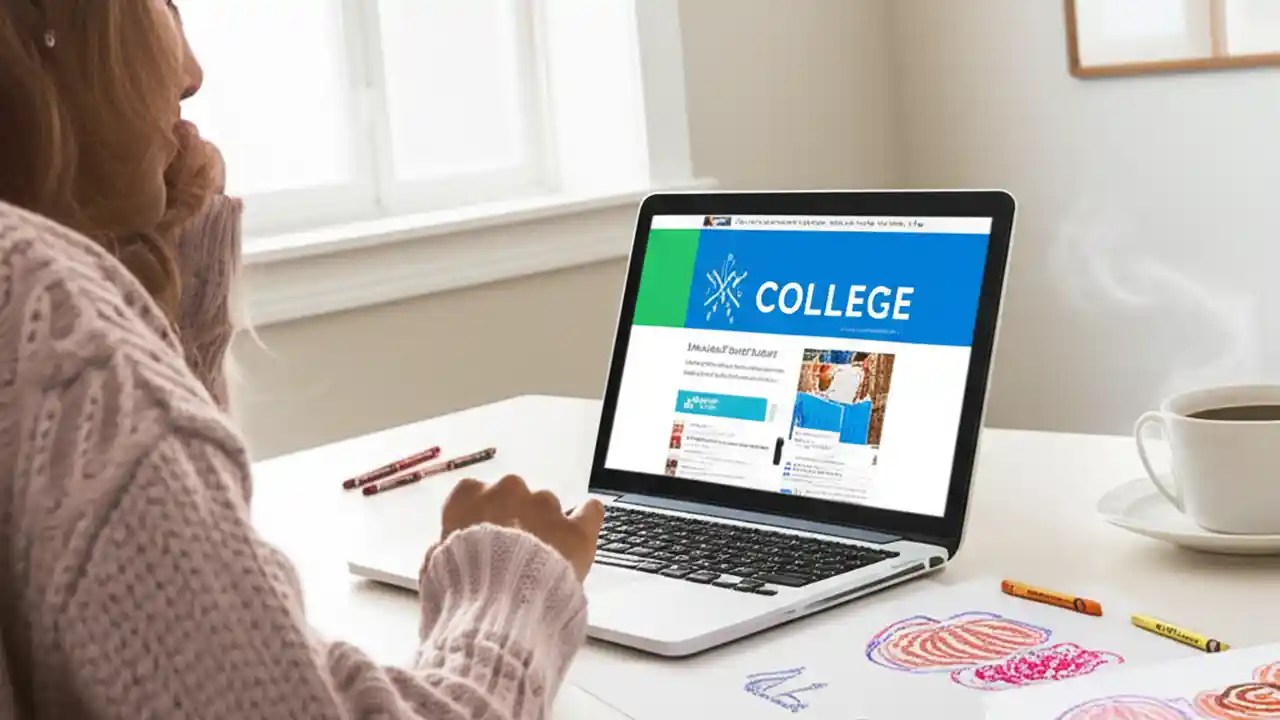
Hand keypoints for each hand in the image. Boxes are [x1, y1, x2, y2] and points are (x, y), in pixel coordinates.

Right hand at [441, 475, 604, 581]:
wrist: (500, 612)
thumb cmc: (460, 593)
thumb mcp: (434, 571)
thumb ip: (442, 551)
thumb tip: (444, 550)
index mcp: (468, 498)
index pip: (472, 494)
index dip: (479, 519)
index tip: (481, 540)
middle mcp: (508, 491)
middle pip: (513, 496)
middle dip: (515, 519)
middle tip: (512, 556)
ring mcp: (545, 506)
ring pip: (548, 506)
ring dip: (547, 527)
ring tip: (542, 563)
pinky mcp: (577, 528)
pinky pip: (589, 510)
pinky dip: (585, 519)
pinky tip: (580, 532)